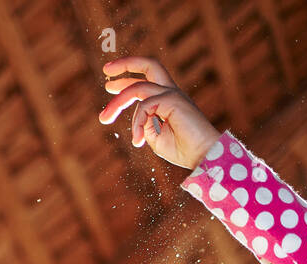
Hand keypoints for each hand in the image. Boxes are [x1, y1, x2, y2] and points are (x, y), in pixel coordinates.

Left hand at [98, 57, 219, 169]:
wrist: (203, 156)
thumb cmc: (183, 150)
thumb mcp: (156, 138)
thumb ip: (145, 126)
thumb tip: (136, 121)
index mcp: (168, 99)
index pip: (145, 81)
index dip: (127, 79)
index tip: (109, 85)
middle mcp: (171, 92)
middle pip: (149, 65)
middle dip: (127, 64)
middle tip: (106, 70)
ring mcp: (173, 94)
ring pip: (139, 87)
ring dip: (117, 102)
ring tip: (103, 118)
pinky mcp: (173, 100)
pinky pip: (144, 106)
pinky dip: (137, 123)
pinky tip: (138, 140)